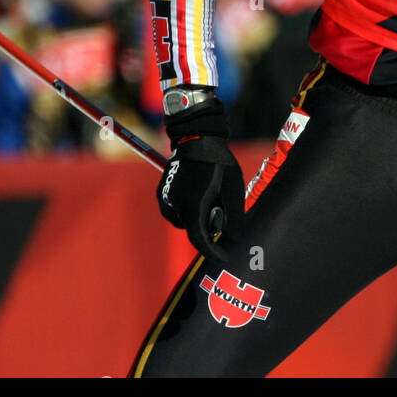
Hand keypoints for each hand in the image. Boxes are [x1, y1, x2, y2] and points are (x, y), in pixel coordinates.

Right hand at [156, 89, 243, 260]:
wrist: (196, 139)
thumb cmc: (219, 163)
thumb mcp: (233, 189)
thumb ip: (234, 217)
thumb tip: (233, 241)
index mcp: (195, 202)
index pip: (199, 239)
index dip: (212, 252)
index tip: (224, 256)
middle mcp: (176, 203)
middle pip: (194, 229)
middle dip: (209, 225)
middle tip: (220, 205)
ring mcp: (166, 199)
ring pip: (185, 222)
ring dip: (197, 218)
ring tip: (208, 195)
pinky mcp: (162, 196)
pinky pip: (177, 213)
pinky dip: (188, 211)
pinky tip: (198, 194)